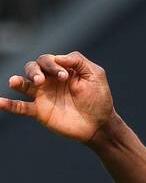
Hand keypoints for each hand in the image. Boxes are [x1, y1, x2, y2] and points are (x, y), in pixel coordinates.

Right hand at [0, 51, 114, 142]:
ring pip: (23, 84)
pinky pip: (20, 107)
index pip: (49, 60)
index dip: (53, 65)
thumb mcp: (94, 74)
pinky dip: (9, 104)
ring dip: (18, 81)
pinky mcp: (40, 112)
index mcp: (60, 69)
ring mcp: (42, 96)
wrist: (100, 125)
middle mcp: (49, 81)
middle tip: (42, 80)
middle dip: (35, 71)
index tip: (65, 77)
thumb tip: (58, 57)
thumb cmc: (99, 99)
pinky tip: (0, 102)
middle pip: (32, 67)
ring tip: (15, 82)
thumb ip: (78, 61)